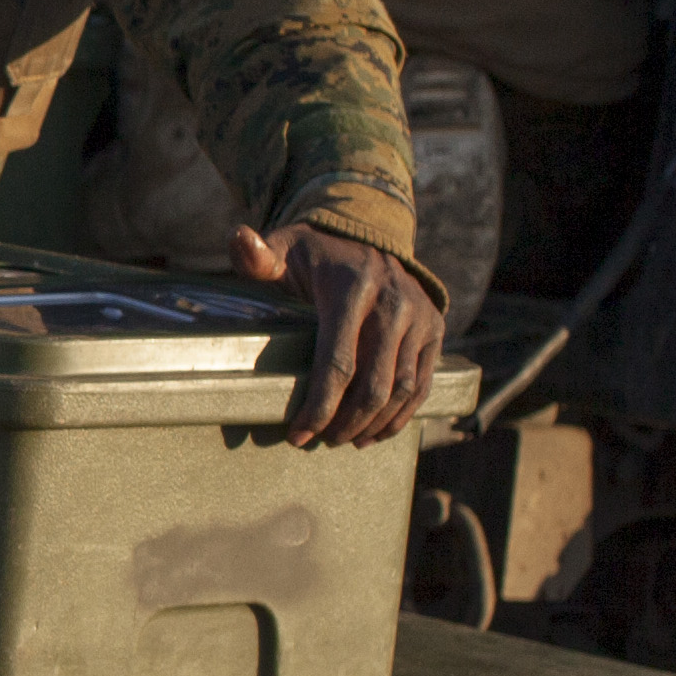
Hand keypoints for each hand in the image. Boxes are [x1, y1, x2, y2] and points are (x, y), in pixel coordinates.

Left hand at [230, 221, 444, 447]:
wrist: (369, 235)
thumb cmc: (315, 254)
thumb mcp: (284, 248)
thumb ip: (258, 254)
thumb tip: (240, 240)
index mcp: (353, 288)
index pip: (338, 362)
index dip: (319, 406)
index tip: (298, 435)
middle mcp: (393, 302)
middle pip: (373, 384)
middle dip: (346, 422)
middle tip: (323, 440)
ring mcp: (419, 317)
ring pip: (402, 390)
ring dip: (374, 424)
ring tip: (347, 439)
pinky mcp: (434, 328)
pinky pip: (423, 383)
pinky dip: (402, 414)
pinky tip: (377, 431)